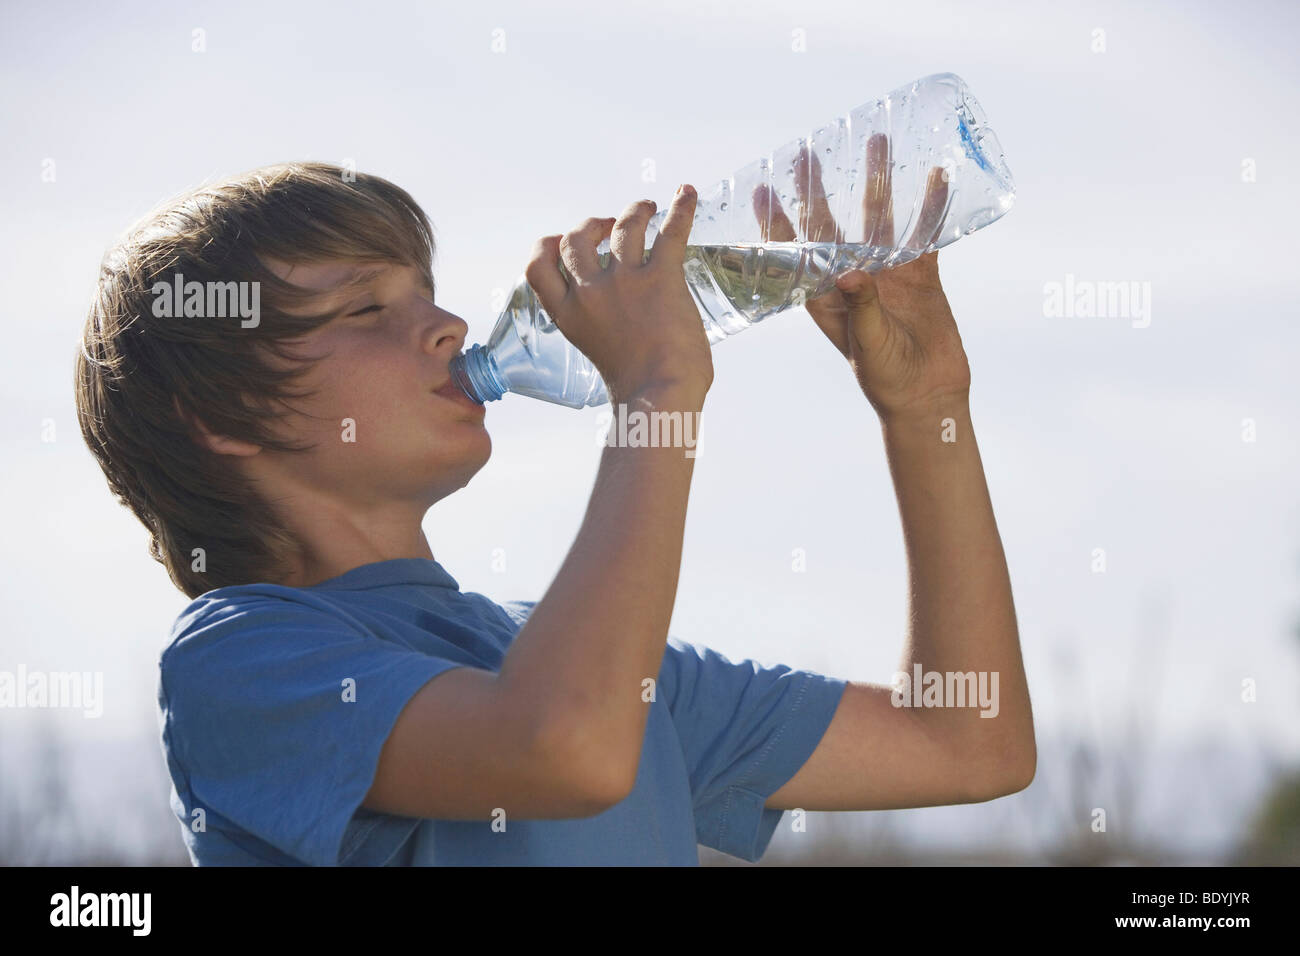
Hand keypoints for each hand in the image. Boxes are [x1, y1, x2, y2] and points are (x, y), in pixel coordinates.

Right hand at [526, 185, 712, 405]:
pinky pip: (670, 231)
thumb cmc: (637, 389)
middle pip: (575, 239)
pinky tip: (689, 194)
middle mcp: (590, 294)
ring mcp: (624, 282)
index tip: (562, 240)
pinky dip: (682, 209)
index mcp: (569, 316)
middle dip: (589, 225)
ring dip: (634, 211)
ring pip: (622, 226)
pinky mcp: (661, 277)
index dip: (546, 247)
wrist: (659, 397)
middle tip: (610, 225)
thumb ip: (602, 327)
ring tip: (647, 208)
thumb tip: (628, 321)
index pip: (538, 268)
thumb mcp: (599, 352)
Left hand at [751, 133, 970, 419]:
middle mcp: (851, 277)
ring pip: (879, 218)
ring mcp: (887, 273)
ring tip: (877, 142)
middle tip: (810, 150)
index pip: (795, 251)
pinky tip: (936, 176)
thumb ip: (861, 307)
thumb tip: (852, 272)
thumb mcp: (867, 343)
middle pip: (832, 222)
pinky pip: (925, 233)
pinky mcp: (922, 276)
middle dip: (820, 187)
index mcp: (825, 295)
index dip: (776, 221)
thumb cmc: (885, 378)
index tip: (762, 187)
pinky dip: (931, 206)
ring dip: (878, 182)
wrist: (927, 396)